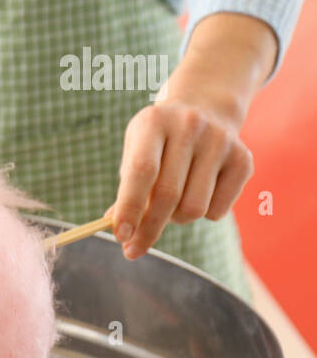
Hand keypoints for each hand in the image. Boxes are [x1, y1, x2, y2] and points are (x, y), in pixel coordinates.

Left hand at [110, 93, 252, 258]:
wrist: (204, 109)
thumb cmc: (158, 140)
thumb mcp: (135, 151)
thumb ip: (126, 187)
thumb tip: (114, 226)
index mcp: (154, 122)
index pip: (141, 171)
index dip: (129, 207)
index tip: (120, 236)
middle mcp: (190, 126)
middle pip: (168, 195)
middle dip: (148, 229)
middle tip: (133, 248)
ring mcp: (221, 142)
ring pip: (194, 208)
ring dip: (176, 219)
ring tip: (171, 204)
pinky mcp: (243, 159)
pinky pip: (217, 211)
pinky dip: (202, 215)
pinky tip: (198, 192)